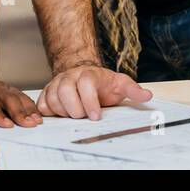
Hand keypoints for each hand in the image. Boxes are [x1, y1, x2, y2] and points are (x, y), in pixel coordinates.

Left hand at [0, 71, 41, 128]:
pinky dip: (32, 106)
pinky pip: (22, 98)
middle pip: (7, 98)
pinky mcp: (10, 92)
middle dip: (19, 111)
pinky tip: (38, 115)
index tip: (6, 123)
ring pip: (17, 97)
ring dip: (28, 109)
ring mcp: (3, 88)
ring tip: (36, 121)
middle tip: (27, 123)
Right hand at [36, 63, 152, 119]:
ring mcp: (57, 83)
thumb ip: (133, 90)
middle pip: (65, 90)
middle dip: (74, 108)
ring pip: (52, 98)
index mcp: (89, 74)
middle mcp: (70, 76)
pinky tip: (60, 115)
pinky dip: (48, 112)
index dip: (90, 101)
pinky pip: (42, 103)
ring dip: (63, 111)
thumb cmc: (103, 83)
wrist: (86, 76)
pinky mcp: (47, 92)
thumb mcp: (121, 84)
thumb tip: (147, 96)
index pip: (86, 83)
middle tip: (83, 117)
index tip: (96, 116)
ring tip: (74, 115)